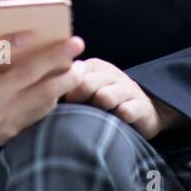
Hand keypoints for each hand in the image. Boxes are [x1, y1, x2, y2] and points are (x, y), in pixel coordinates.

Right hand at [0, 26, 85, 150]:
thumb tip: (7, 24)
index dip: (9, 44)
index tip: (32, 33)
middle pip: (26, 73)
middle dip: (54, 56)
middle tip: (76, 43)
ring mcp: (4, 114)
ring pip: (43, 94)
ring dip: (67, 78)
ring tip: (80, 66)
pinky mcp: (19, 126)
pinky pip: (45, 107)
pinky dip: (60, 92)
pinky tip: (70, 81)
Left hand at [63, 57, 182, 140]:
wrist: (146, 109)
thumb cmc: (108, 100)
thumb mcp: (89, 88)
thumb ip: (69, 86)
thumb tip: (44, 92)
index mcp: (95, 67)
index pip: (73, 72)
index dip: (62, 89)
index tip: (58, 102)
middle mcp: (112, 75)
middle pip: (86, 84)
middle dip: (76, 100)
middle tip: (74, 113)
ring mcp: (128, 89)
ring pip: (105, 97)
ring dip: (97, 110)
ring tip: (95, 118)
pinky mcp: (141, 106)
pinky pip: (125, 111)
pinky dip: (117, 119)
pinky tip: (115, 123)